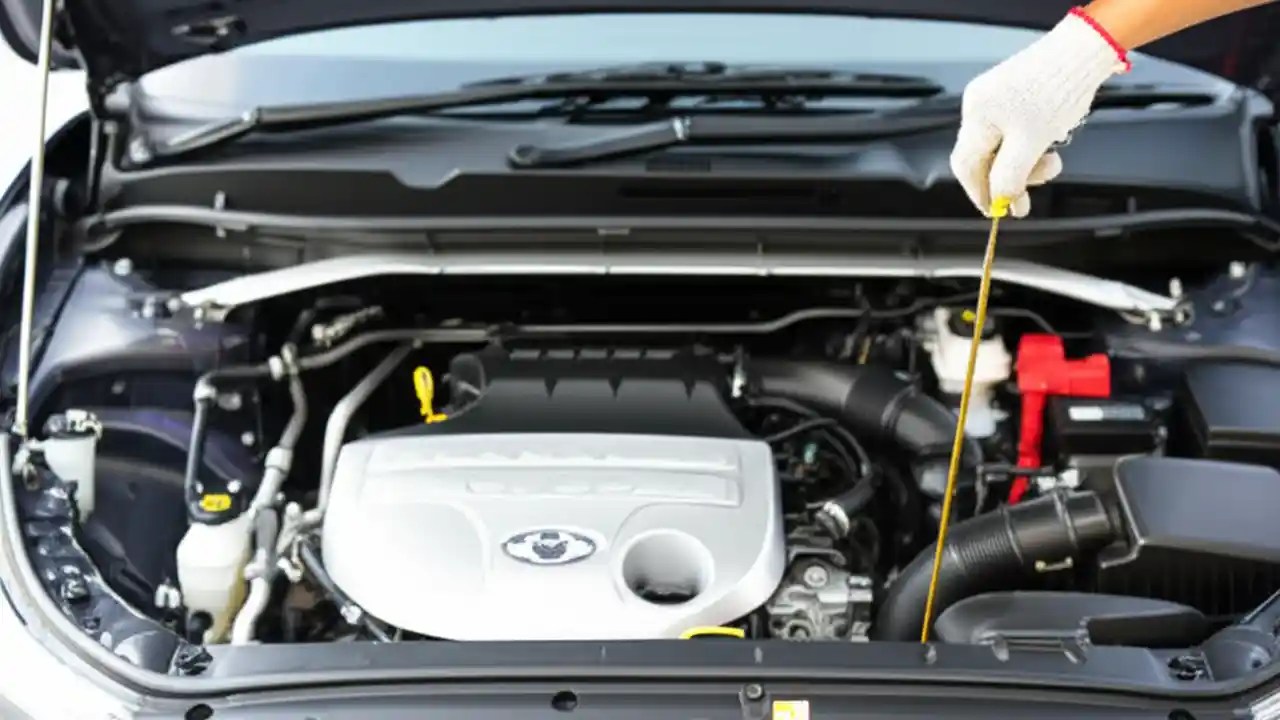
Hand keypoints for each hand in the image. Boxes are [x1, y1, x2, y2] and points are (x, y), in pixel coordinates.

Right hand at [950, 9, 1128, 216]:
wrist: (1082, 52)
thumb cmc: (1057, 90)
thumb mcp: (1032, 143)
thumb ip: (1012, 178)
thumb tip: (1005, 205)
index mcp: (976, 115)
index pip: (966, 166)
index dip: (980, 192)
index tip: (997, 211)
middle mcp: (979, 105)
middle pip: (984, 158)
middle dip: (1011, 176)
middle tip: (1035, 186)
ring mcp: (994, 99)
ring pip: (1002, 147)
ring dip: (1026, 162)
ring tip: (1052, 161)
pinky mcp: (1012, 96)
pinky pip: (1013, 133)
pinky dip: (1030, 145)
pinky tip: (1047, 142)